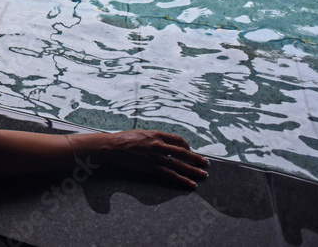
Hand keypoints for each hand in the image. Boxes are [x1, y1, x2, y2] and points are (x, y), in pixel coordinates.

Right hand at [91, 129, 208, 188]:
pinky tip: (190, 184)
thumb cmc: (123, 139)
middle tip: (206, 163)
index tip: (190, 151)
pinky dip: (183, 180)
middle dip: (196, 158)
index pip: (177, 140)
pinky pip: (171, 175)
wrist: (112, 146)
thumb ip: (152, 138)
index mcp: (156, 134)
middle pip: (183, 152)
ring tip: (203, 175)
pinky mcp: (152, 167)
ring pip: (180, 164)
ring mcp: (156, 156)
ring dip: (194, 170)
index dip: (186, 146)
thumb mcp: (140, 134)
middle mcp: (159, 144)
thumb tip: (159, 142)